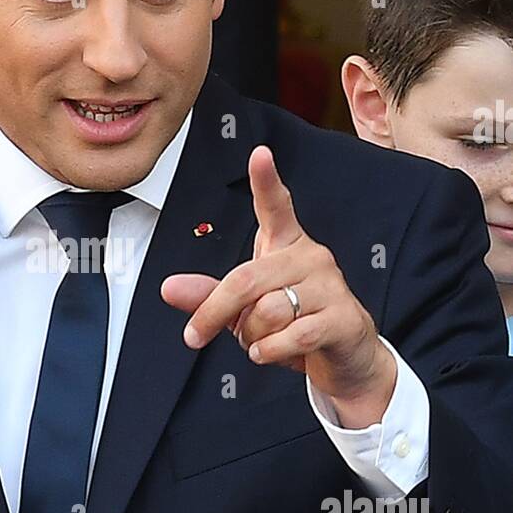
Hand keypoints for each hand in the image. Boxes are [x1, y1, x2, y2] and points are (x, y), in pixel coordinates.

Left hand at [161, 145, 396, 427]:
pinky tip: (270, 353)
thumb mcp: (244, 311)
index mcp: (286, 246)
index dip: (266, 180)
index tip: (260, 153)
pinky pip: (293, 335)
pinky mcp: (344, 318)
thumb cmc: (292, 325)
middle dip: (214, 312)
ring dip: (252, 337)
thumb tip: (169, 288)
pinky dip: (271, 351)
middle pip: (247, 278)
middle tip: (196, 335)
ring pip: (268, 311)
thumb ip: (209, 297)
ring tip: (261, 342)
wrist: (344, 359)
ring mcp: (331, 286)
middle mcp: (311, 257)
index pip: (275, 207)